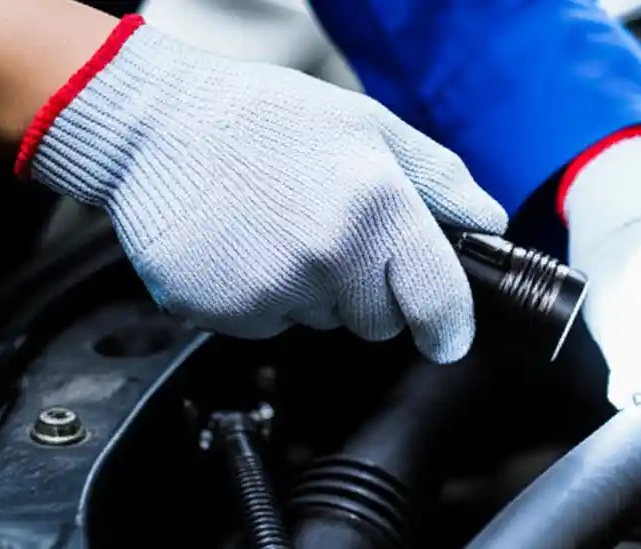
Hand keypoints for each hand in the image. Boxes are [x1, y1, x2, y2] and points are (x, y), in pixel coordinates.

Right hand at [19, 17, 505, 361]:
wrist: (151, 124)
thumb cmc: (265, 119)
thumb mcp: (369, 126)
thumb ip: (440, 180)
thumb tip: (489, 225)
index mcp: (376, 205)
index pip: (438, 302)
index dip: (449, 327)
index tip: (449, 338)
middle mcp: (328, 253)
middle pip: (381, 324)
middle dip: (370, 292)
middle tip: (331, 235)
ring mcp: (272, 289)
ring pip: (323, 324)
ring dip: (313, 292)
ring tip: (279, 229)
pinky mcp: (223, 312)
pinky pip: (268, 327)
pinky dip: (262, 298)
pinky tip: (245, 247)